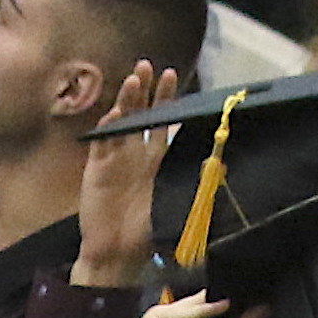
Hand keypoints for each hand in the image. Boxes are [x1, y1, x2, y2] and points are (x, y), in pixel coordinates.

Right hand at [71, 61, 179, 288]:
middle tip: (150, 66)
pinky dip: (108, 129)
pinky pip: (102, 144)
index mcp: (156, 161)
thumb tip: (220, 164)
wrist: (117, 252)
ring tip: (134, 79)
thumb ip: (194, 185)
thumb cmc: (147, 232)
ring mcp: (114, 159)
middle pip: (140, 115)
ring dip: (126, 101)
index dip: (167, 100)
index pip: (163, 123)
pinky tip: (115, 114)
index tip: (174, 77)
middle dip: (145, 90)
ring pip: (120, 122)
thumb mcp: (177, 205)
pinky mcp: (97, 169)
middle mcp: (135, 154)